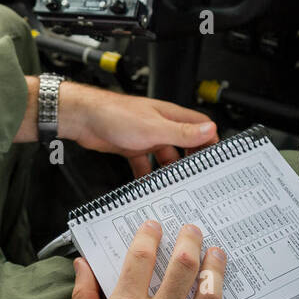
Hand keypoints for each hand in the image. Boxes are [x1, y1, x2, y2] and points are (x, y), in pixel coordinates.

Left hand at [63, 83, 217, 177]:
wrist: (84, 118)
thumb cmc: (115, 114)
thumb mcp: (155, 128)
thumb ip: (182, 132)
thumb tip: (209, 130)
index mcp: (170, 116)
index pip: (200, 126)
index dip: (210, 141)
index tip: (214, 158)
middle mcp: (160, 125)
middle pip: (184, 143)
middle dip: (190, 160)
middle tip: (194, 176)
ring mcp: (146, 136)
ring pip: (164, 156)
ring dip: (168, 170)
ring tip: (172, 183)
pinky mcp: (132, 146)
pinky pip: (144, 163)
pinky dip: (147, 174)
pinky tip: (146, 184)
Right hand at [71, 220, 225, 298]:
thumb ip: (83, 297)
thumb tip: (82, 267)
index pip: (141, 258)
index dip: (149, 236)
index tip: (153, 227)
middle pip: (182, 268)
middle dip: (189, 242)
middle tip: (191, 230)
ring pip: (208, 295)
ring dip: (215, 269)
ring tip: (216, 254)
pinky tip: (216, 290)